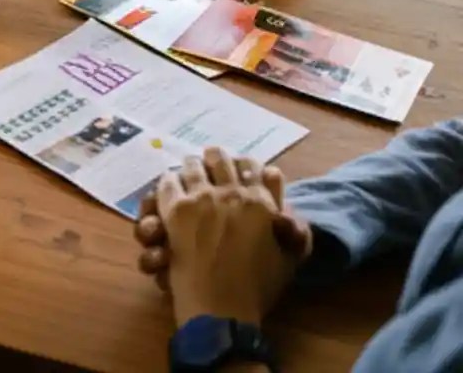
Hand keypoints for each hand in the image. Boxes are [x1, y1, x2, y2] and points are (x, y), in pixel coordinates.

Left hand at [155, 148, 305, 326]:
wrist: (223, 307)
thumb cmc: (257, 288)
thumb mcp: (289, 258)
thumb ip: (295, 228)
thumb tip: (285, 202)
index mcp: (263, 202)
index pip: (254, 166)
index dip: (245, 165)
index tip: (239, 168)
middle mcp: (233, 193)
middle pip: (220, 158)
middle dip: (215, 158)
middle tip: (210, 162)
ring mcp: (203, 198)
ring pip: (193, 165)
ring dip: (191, 167)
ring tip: (189, 172)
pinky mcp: (177, 209)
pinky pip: (169, 182)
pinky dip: (169, 182)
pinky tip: (170, 188)